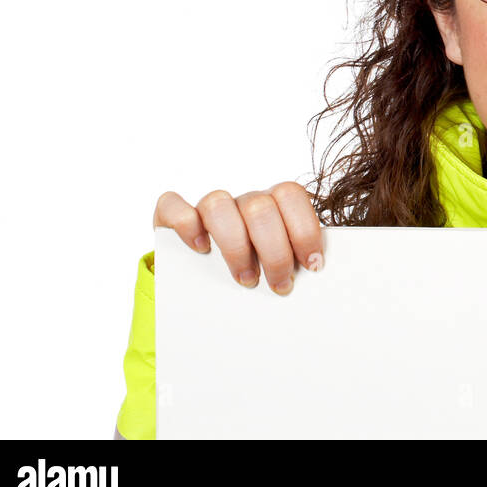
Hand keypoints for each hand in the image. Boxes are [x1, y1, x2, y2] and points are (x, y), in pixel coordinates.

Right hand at [152, 182, 323, 294]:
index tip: (312, 264)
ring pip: (218, 204)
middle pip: (259, 207)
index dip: (304, 228)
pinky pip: (173, 205)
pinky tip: (202, 250)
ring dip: (235, 247)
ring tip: (247, 279)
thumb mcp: (282, 268)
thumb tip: (315, 273)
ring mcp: (208, 208)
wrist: (211, 292)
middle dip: (274, 251)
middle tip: (280, 284)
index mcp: (274, 204)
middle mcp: (242, 202)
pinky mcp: (170, 217)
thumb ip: (296, 262)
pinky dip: (187, 226)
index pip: (290, 194)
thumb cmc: (259, 275)